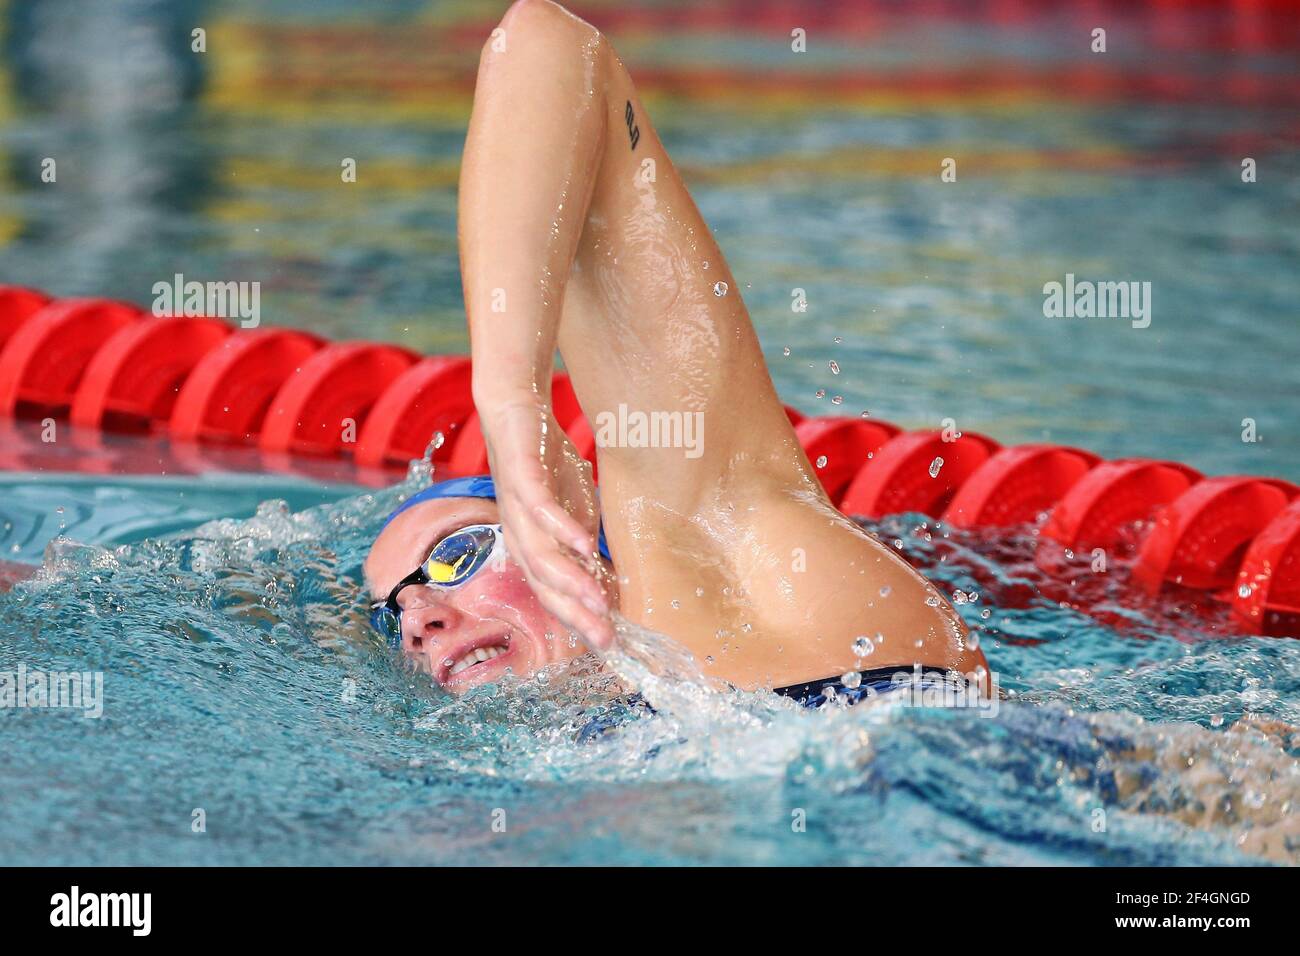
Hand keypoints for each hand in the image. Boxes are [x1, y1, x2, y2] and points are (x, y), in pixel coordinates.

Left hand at [477, 394, 614, 649]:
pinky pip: (539, 508)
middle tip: (604, 637)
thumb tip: (606, 575)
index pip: (551, 592)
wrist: (516, 409)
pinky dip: (561, 528)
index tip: (606, 642)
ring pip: (539, 555)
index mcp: (532, 544)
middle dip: (573, 613)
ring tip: (596, 600)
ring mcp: (516, 507)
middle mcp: (519, 533)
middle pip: (542, 584)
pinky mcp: (521, 476)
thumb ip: (583, 542)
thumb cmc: (547, 463)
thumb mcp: (574, 508)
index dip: (576, 618)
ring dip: (568, 580)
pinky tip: (584, 543)